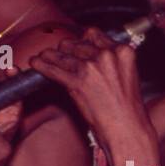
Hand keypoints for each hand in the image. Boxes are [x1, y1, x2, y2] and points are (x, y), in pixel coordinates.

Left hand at [28, 27, 147, 145]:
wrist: (127, 130)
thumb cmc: (129, 111)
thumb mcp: (127, 76)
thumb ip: (112, 62)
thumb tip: (92, 56)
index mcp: (123, 51)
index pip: (95, 34)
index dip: (82, 40)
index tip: (76, 44)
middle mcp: (107, 55)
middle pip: (77, 43)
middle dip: (67, 49)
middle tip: (60, 54)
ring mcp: (91, 68)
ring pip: (63, 54)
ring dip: (51, 56)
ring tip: (43, 57)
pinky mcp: (78, 82)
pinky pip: (53, 69)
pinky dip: (41, 66)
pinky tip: (36, 64)